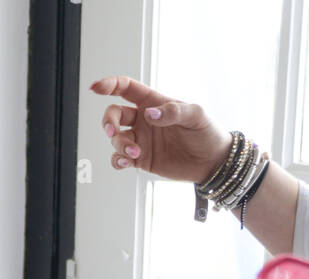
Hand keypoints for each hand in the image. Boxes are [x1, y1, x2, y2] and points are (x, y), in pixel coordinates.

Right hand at [91, 75, 231, 183]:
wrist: (213, 161)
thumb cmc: (207, 132)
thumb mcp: (196, 115)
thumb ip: (173, 111)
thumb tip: (149, 114)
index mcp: (154, 102)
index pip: (126, 89)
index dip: (109, 85)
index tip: (95, 89)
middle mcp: (143, 120)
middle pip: (114, 114)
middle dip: (108, 121)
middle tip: (113, 132)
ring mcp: (141, 139)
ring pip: (115, 138)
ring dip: (119, 145)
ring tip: (135, 153)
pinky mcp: (141, 159)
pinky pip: (119, 159)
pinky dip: (117, 160)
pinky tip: (126, 162)